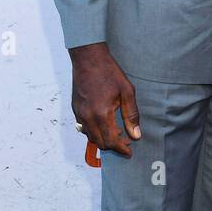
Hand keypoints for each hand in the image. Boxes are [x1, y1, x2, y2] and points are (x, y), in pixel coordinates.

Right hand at [69, 42, 140, 156]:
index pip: (111, 141)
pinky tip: (104, 124)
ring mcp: (79, 113)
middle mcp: (88, 117)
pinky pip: (84, 127)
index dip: (121, 149)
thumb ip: (131, 115)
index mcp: (102, 114)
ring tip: (117, 132)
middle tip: (125, 141)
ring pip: (90, 137)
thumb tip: (136, 135)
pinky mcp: (75, 109)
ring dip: (103, 139)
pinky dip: (94, 131)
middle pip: (100, 143)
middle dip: (113, 146)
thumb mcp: (127, 92)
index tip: (129, 152)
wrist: (88, 58)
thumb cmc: (109, 72)